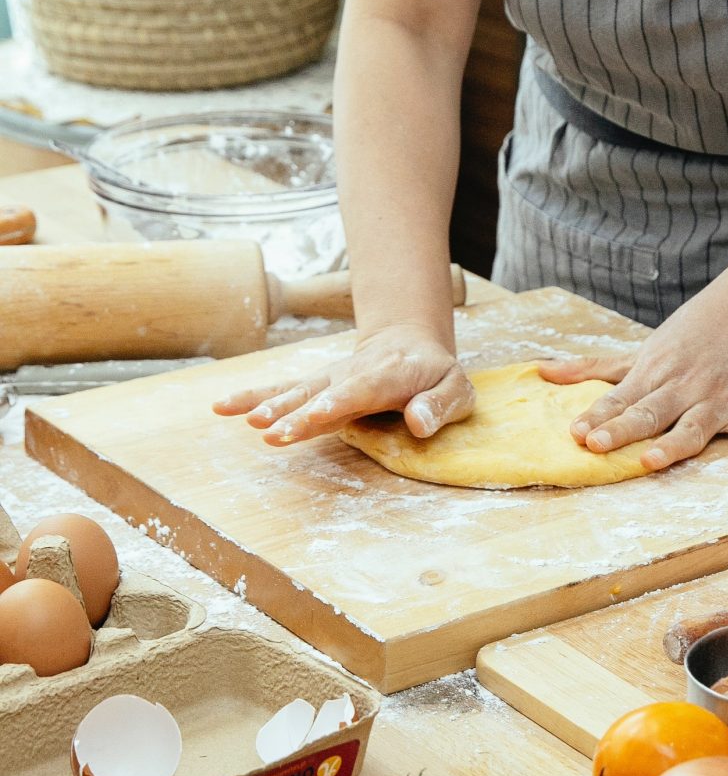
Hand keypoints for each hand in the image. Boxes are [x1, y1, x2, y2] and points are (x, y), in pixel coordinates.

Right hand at [212, 323, 473, 446]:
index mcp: (388, 376)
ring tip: (247, 422)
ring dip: (270, 406)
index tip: (314, 416)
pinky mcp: (314, 386)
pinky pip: (281, 391)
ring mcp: (329, 379)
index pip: (359, 391)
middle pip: (320, 394)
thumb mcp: (457, 389)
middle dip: (296, 413)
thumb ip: (440, 406)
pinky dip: (252, 398)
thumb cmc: (437, 374)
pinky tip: (222, 408)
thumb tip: (418, 423)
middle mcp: (351, 375)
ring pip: (296, 391)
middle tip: (271, 431)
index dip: (336, 403)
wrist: (410, 344)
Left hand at [537, 286, 727, 470]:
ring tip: (652, 459)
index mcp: (653, 373)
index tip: (575, 433)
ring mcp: (717, 398)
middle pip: (648, 413)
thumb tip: (541, 372)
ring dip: (674, 443)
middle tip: (596, 444)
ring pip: (692, 426)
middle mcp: (682, 387)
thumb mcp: (639, 350)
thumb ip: (593, 368)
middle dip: (623, 429)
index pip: (619, 399)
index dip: (598, 416)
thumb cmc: (689, 334)